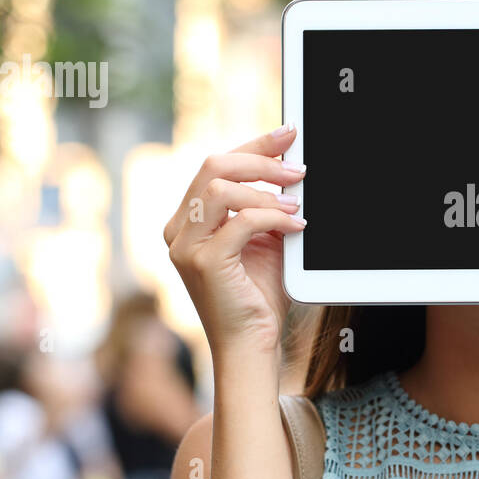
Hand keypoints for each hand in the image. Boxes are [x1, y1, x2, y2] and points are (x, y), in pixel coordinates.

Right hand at [164, 126, 305, 357]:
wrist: (253, 344)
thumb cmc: (259, 296)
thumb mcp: (265, 241)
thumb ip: (268, 208)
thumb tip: (292, 170)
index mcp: (189, 219)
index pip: (216, 166)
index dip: (254, 145)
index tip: (288, 133)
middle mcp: (179, 229)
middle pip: (213, 166)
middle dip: (261, 160)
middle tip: (299, 168)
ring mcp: (185, 246)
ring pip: (220, 189)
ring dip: (267, 192)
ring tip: (298, 206)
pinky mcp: (203, 262)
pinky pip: (241, 221)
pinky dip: (274, 218)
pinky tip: (297, 227)